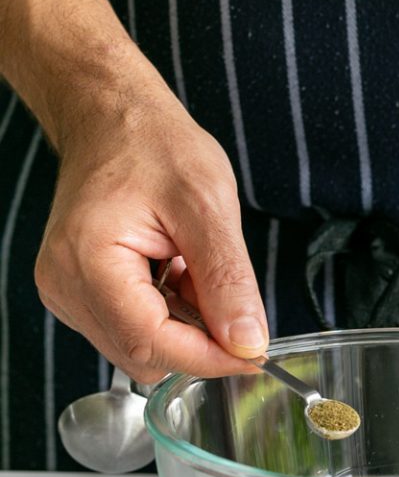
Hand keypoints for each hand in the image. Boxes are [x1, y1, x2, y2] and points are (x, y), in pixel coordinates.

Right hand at [34, 90, 268, 383]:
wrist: (114, 119)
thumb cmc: (153, 145)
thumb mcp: (207, 204)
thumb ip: (227, 280)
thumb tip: (247, 341)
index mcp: (88, 260)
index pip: (152, 342)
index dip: (210, 357)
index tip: (254, 352)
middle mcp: (65, 285)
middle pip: (145, 353)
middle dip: (197, 338)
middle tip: (224, 291)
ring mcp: (67, 292)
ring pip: (142, 348)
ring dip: (182, 326)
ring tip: (191, 268)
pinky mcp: (79, 295)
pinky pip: (132, 330)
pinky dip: (167, 315)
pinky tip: (174, 273)